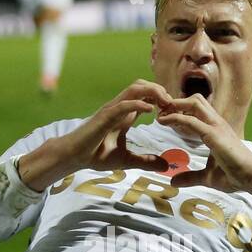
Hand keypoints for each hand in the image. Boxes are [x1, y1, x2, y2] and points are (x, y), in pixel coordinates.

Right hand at [17, 80, 173, 190]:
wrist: (75, 157)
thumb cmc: (96, 155)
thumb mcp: (127, 160)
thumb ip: (146, 161)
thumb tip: (165, 166)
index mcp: (126, 114)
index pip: (147, 96)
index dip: (163, 99)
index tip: (176, 111)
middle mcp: (120, 107)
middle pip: (143, 85)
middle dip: (161, 90)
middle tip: (174, 105)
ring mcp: (112, 109)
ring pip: (135, 88)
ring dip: (153, 92)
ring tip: (166, 103)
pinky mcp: (105, 116)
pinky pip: (123, 104)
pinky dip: (138, 104)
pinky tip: (151, 110)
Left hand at [155, 94, 251, 192]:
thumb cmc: (235, 176)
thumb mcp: (207, 177)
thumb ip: (190, 177)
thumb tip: (174, 181)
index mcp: (216, 129)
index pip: (197, 110)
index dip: (180, 110)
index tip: (164, 117)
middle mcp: (217, 123)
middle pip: (195, 100)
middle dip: (175, 102)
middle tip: (159, 112)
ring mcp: (216, 126)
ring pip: (193, 103)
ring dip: (174, 105)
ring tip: (159, 113)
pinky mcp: (214, 134)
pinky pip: (191, 120)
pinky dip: (175, 118)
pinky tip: (163, 121)